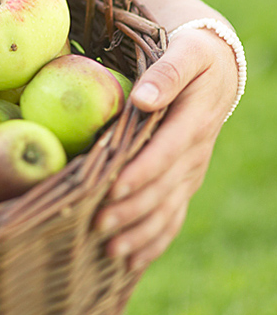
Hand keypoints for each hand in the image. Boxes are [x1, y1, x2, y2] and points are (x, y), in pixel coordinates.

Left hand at [95, 26, 238, 268]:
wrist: (217, 70)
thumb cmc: (191, 55)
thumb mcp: (186, 53)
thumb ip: (166, 74)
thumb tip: (143, 98)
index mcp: (193, 121)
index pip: (166, 152)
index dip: (141, 172)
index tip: (113, 188)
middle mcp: (194, 153)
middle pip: (163, 188)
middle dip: (131, 210)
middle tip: (98, 226)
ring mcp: (190, 172)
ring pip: (168, 210)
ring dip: (141, 234)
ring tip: (111, 252)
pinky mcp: (184, 184)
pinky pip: (172, 218)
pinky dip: (153, 241)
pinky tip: (130, 262)